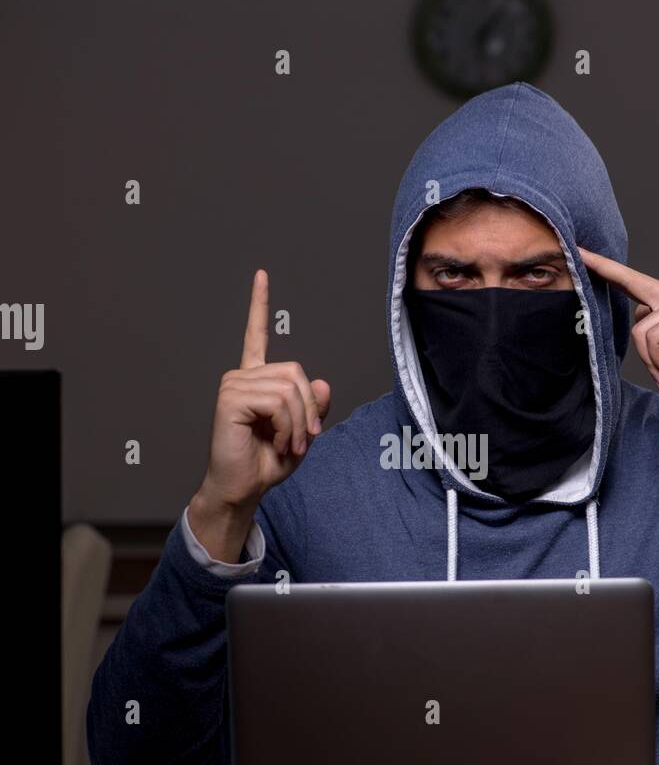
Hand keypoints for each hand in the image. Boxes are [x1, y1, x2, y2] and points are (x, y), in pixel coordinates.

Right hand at [189, 270, 330, 559]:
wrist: (243, 488)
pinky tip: (280, 442)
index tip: (260, 276)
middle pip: (295, 371)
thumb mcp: (302, 432)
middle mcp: (241, 377)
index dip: (259, 305)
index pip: (256, 335)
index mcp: (255, 380)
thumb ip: (314, 407)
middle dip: (309, 408)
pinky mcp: (231, 399)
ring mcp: (233, 385)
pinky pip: (278, 401)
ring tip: (292, 444)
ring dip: (300, 422)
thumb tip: (322, 383)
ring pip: (289, 388)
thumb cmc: (266, 462)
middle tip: (306, 438)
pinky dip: (289, 426)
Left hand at [577, 247, 658, 439]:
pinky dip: (658, 362)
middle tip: (577, 251)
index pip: (634, 282)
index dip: (608, 268)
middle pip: (631, 282)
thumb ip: (651, 333)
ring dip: (649, 360)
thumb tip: (637, 323)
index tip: (582, 253)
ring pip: (640, 330)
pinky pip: (652, 339)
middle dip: (603, 269)